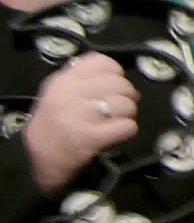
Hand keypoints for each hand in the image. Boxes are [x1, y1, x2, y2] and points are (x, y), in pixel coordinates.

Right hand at [23, 53, 140, 192]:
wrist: (35, 159)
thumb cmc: (52, 126)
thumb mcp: (59, 93)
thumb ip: (83, 80)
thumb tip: (115, 75)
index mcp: (64, 80)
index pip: (104, 63)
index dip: (116, 75)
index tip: (112, 87)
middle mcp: (70, 94)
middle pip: (120, 84)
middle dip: (126, 97)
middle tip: (118, 108)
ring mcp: (79, 116)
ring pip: (126, 105)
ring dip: (128, 115)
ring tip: (116, 121)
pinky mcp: (89, 138)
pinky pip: (126, 126)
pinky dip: (127, 130)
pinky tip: (116, 134)